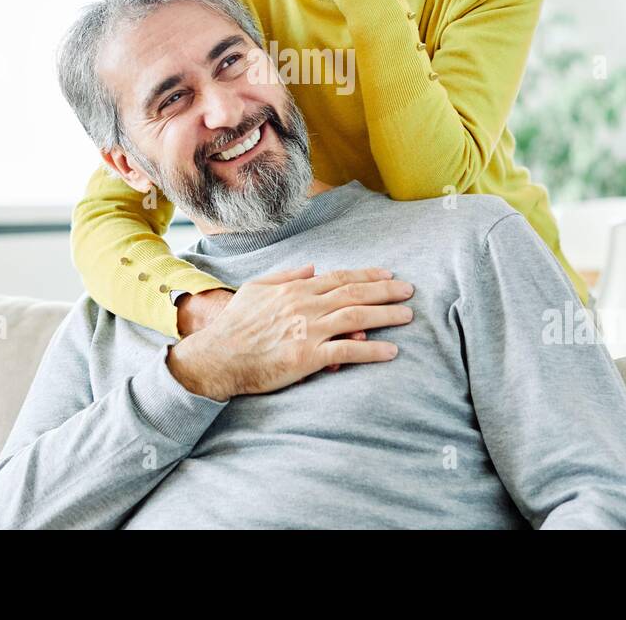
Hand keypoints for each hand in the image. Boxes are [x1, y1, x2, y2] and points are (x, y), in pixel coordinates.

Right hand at [166, 265, 412, 401]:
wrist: (217, 358)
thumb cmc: (234, 325)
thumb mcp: (256, 290)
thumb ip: (285, 276)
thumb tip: (312, 267)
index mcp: (295, 289)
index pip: (339, 278)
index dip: (367, 275)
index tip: (387, 274)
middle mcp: (305, 306)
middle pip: (354, 294)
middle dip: (385, 290)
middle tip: (408, 290)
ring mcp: (308, 331)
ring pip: (356, 318)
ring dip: (386, 315)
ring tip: (407, 315)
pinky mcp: (307, 357)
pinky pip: (347, 352)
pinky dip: (371, 351)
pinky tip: (391, 351)